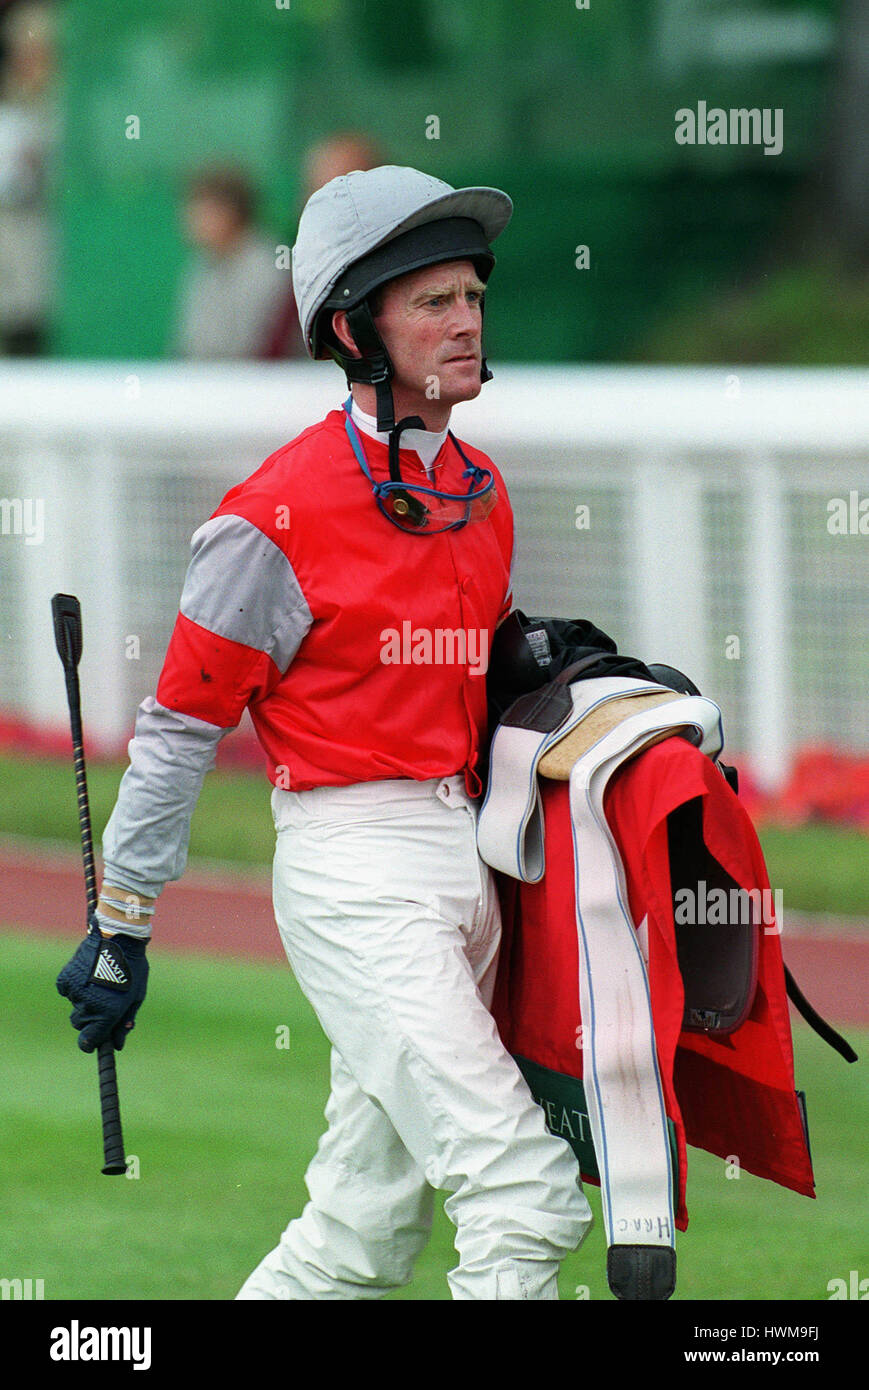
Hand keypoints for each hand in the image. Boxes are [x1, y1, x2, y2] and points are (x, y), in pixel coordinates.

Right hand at [56, 918, 148, 1052]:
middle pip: (80, 1023)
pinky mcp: (66, 978)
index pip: (88, 1040)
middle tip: (102, 1003)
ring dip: (84, 1000)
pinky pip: (67, 990)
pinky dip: (75, 987)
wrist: (119, 938)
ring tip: (100, 981)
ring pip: (75, 1006)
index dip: (90, 1043)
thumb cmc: (134, 968)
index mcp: (108, 1013)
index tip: (92, 1042)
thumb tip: (117, 1045)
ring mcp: (75, 992)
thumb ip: (125, 1022)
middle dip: (89, 1019)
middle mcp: (89, 1006)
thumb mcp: (136, 997)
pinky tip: (88, 974)